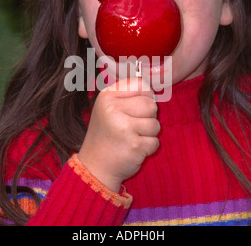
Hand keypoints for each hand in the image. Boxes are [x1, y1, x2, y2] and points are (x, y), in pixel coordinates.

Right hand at [78, 77, 159, 191]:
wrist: (95, 166)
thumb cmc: (106, 135)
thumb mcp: (107, 108)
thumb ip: (128, 95)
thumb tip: (151, 89)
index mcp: (107, 96)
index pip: (141, 84)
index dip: (144, 96)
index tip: (135, 108)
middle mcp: (113, 109)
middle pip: (151, 104)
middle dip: (148, 116)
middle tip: (132, 126)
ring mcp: (124, 128)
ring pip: (155, 124)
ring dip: (148, 134)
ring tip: (131, 138)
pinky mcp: (134, 145)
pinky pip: (155, 141)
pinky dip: (148, 148)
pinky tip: (133, 149)